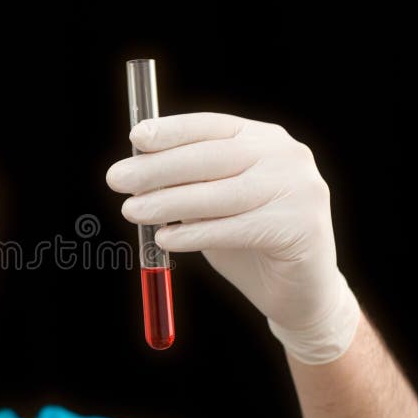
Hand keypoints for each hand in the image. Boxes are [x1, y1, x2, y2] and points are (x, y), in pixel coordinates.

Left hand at [106, 112, 360, 363]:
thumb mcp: (212, 203)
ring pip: (220, 194)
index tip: (135, 137)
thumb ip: (186, 183)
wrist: (300, 291)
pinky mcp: (301, 228)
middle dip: (158, 168)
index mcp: (264, 139)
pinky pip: (235, 228)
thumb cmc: (248, 240)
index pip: (212, 126)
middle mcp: (286, 156)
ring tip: (131, 211)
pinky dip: (195, 234)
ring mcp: (299, 190)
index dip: (172, 130)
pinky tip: (165, 238)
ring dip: (168, 202)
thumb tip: (134, 168)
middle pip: (212, 157)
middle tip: (116, 179)